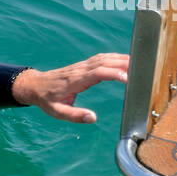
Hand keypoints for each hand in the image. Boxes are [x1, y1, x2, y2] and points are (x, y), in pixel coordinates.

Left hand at [12, 52, 129, 123]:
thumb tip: (92, 118)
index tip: (128, 78)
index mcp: (75, 80)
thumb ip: (74, 115)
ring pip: (104, 58)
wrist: (35, 86)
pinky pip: (100, 58)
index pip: (97, 73)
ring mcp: (82, 66)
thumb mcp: (56, 111)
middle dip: (123, 64)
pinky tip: (124, 60)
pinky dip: (114, 57)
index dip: (113, 73)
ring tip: (139, 63)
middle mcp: (80, 70)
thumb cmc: (46, 100)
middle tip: (141, 68)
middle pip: (104, 62)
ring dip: (120, 58)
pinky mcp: (83, 65)